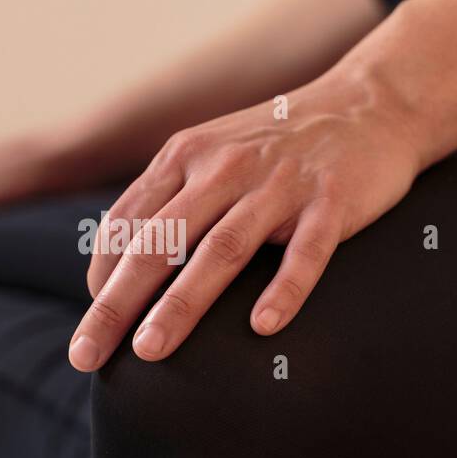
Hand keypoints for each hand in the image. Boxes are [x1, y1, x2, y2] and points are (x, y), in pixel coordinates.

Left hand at [67, 75, 420, 370]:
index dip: (102, 275)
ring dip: (181, 303)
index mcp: (186, 156)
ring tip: (150, 349)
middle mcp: (224, 167)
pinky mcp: (331, 197)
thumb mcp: (213, 156)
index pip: (126, 222)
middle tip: (88, 354)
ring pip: (221, 248)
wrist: (368, 103)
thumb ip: (170, 199)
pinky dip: (284, 288)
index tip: (92, 325)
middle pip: (160, 242)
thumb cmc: (278, 146)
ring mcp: (279, 182)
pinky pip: (306, 250)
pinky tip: (263, 328)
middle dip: (118, 302)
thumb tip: (119, 267)